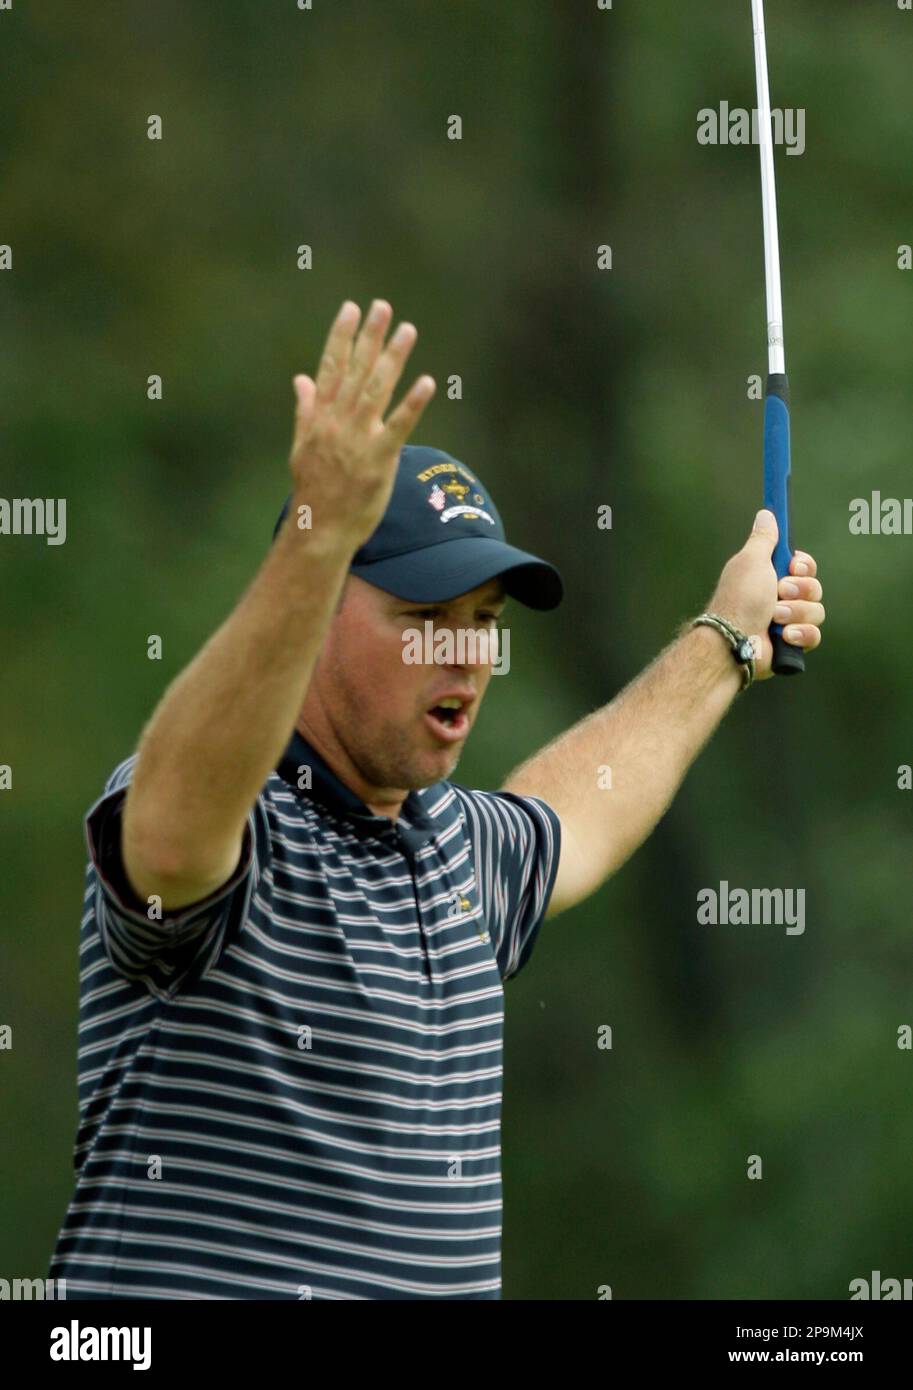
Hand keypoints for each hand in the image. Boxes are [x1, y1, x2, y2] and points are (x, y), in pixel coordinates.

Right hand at [286, 299, 435, 547]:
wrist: (319, 528)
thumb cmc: (313, 490)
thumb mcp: (302, 446)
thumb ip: (305, 409)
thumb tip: (300, 379)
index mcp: (320, 417)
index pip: (330, 368)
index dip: (341, 337)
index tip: (351, 309)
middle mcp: (337, 422)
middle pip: (355, 371)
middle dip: (370, 337)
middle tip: (382, 307)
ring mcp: (357, 439)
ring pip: (376, 390)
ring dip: (393, 358)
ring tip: (407, 331)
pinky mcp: (378, 459)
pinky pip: (399, 426)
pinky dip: (412, 404)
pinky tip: (427, 383)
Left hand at [706, 509, 825, 680]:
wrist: (734, 641)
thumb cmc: (740, 598)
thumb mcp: (752, 561)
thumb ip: (764, 539)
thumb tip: (766, 514)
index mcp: (771, 577)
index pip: (803, 566)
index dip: (803, 565)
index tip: (794, 565)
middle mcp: (780, 598)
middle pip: (814, 586)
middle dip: (800, 589)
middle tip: (780, 592)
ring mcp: (788, 621)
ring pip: (817, 610)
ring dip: (796, 612)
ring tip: (774, 617)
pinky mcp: (792, 644)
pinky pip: (814, 635)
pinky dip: (801, 634)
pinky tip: (784, 635)